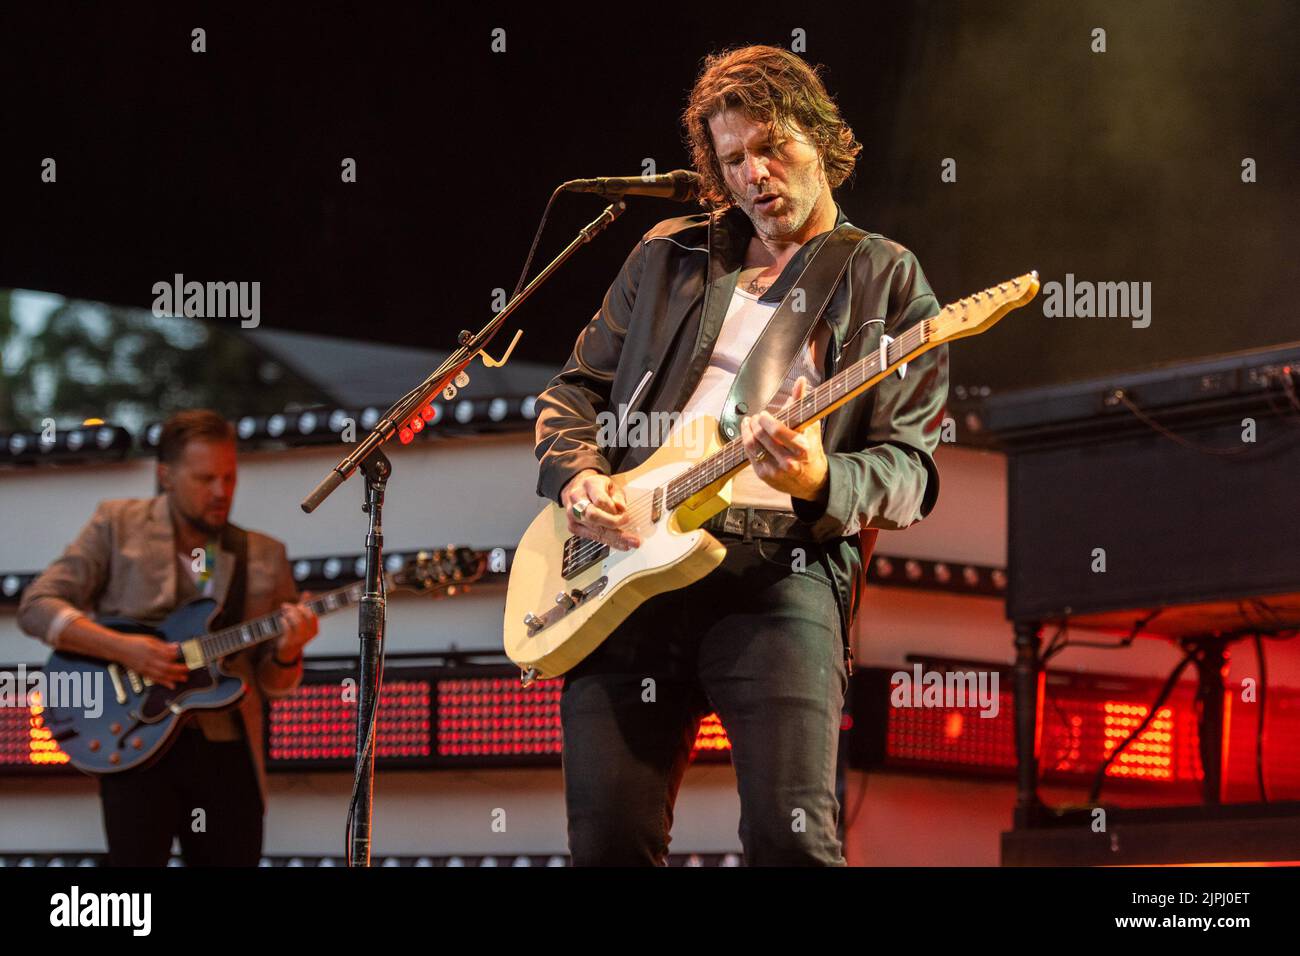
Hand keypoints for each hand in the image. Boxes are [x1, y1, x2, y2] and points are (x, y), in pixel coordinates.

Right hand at [116, 633, 189, 688]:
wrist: (118, 648)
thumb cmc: (134, 642)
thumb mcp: (150, 639)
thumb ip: (164, 645)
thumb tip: (176, 646)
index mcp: (151, 649)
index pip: (168, 655)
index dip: (177, 657)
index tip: (185, 657)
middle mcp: (148, 660)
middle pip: (166, 666)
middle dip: (178, 669)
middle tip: (187, 670)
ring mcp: (144, 667)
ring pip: (161, 674)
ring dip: (173, 677)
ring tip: (183, 679)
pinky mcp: (142, 672)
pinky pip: (154, 679)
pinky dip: (164, 682)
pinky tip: (171, 685)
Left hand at [274, 592, 317, 660]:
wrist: (288, 651)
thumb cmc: (295, 633)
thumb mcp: (301, 620)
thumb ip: (304, 606)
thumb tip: (307, 593)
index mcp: (314, 629)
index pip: (313, 614)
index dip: (305, 607)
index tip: (298, 604)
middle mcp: (309, 634)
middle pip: (304, 615)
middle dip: (294, 608)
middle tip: (286, 606)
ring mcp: (300, 638)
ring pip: (297, 621)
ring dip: (288, 614)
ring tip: (284, 613)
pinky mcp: (290, 641)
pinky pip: (287, 627)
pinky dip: (283, 621)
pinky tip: (281, 620)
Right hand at [560, 469, 639, 550]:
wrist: (577, 488)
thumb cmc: (597, 487)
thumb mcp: (611, 485)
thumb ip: (618, 496)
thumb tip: (621, 508)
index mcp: (589, 485)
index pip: (599, 499)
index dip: (612, 509)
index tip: (625, 515)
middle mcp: (577, 499)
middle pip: (593, 515)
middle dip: (613, 524)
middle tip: (630, 531)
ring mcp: (573, 514)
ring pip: (593, 529)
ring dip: (614, 538)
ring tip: (630, 542)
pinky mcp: (573, 527)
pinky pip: (592, 537)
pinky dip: (608, 541)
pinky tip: (620, 544)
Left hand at [740, 376, 829, 501]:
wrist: (812, 480)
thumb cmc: (811, 449)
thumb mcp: (810, 426)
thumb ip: (803, 403)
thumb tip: (801, 381)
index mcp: (802, 448)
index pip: (777, 431)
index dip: (766, 420)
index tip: (764, 414)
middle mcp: (788, 462)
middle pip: (761, 436)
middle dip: (755, 423)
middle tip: (756, 418)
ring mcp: (775, 470)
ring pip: (752, 445)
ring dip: (747, 430)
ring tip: (749, 423)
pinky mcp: (765, 475)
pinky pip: (749, 454)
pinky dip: (746, 442)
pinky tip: (748, 434)